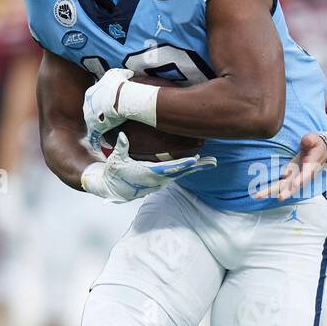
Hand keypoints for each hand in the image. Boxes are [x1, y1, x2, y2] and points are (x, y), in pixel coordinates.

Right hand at [81, 131, 216, 202]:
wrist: (114, 189)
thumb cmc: (115, 173)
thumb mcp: (116, 160)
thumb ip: (121, 148)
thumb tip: (123, 135)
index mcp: (149, 174)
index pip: (170, 168)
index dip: (182, 164)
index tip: (194, 160)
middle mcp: (158, 179)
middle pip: (181, 172)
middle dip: (197, 167)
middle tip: (212, 162)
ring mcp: (161, 181)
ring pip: (182, 174)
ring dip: (197, 169)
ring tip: (211, 163)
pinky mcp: (161, 181)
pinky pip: (178, 175)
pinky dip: (189, 170)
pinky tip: (199, 164)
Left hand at [83, 68, 133, 148]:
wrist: (119, 97)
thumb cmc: (118, 85)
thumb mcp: (116, 74)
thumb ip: (118, 74)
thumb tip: (127, 74)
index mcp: (90, 93)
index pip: (93, 99)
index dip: (101, 104)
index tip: (106, 107)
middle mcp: (86, 105)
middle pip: (91, 112)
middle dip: (97, 116)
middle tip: (106, 120)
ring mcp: (89, 117)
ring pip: (92, 124)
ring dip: (98, 128)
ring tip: (106, 133)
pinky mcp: (93, 127)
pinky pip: (94, 136)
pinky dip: (97, 140)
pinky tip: (101, 145)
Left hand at [254, 132, 326, 201]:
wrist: (319, 152)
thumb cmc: (316, 146)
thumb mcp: (315, 140)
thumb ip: (310, 140)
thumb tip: (306, 140)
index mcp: (310, 167)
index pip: (306, 174)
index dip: (301, 179)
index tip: (296, 184)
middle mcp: (302, 175)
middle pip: (293, 186)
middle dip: (286, 192)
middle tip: (280, 198)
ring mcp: (294, 176)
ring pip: (283, 186)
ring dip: (271, 191)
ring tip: (258, 196)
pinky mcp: (288, 175)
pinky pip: (279, 183)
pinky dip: (270, 188)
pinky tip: (260, 193)